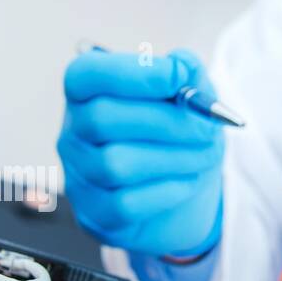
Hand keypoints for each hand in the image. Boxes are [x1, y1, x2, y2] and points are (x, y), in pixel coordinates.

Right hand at [58, 49, 224, 256]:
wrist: (185, 196)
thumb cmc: (180, 136)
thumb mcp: (191, 99)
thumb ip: (189, 75)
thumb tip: (183, 65)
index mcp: (87, 93)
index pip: (87, 74)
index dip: (132, 72)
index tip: (180, 75)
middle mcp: (73, 133)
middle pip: (102, 119)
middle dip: (166, 122)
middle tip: (208, 129)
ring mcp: (78, 176)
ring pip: (115, 164)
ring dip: (174, 158)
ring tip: (206, 155)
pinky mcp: (95, 215)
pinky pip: (126, 203)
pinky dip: (166, 191)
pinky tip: (187, 182)